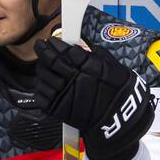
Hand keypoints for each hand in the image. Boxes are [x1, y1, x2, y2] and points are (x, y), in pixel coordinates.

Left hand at [33, 38, 153, 159]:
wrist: (119, 119)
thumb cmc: (118, 91)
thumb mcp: (111, 66)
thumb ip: (92, 55)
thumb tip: (77, 45)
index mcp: (88, 66)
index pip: (65, 50)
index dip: (56, 44)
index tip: (51, 41)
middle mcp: (75, 79)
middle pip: (51, 61)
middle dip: (43, 51)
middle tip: (41, 46)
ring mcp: (64, 95)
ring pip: (43, 77)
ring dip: (41, 69)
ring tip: (43, 66)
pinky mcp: (58, 110)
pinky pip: (41, 96)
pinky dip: (40, 88)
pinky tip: (44, 83)